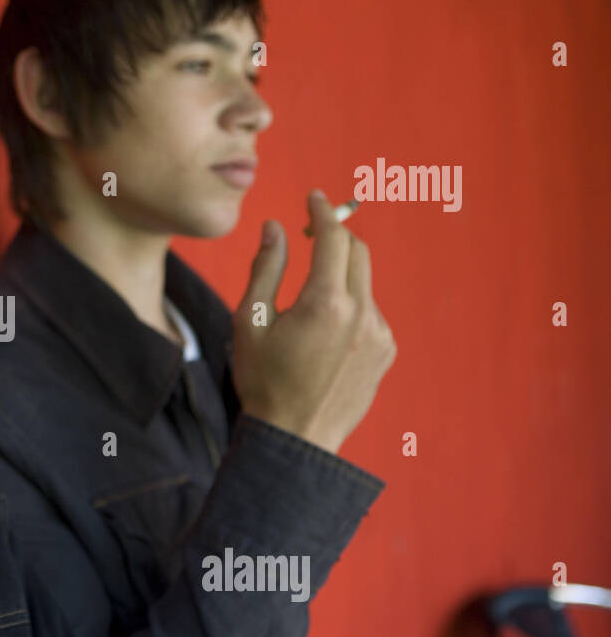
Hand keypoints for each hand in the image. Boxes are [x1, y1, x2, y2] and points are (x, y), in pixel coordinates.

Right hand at [232, 189, 396, 453]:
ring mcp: (379, 334)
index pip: (333, 238)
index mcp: (326, 303)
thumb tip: (276, 228)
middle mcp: (362, 314)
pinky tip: (322, 338)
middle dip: (334, 238)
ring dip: (339, 278)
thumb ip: (266, 269)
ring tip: (305, 310)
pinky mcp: (386, 351)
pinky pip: (370, 312)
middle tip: (308, 238)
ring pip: (363, 284)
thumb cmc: (262, 380)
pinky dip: (349, 308)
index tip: (314, 198)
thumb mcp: (249, 322)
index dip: (322, 213)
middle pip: (356, 252)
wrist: (295, 439)